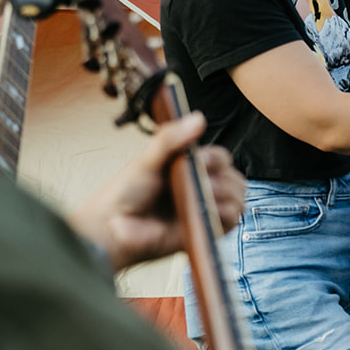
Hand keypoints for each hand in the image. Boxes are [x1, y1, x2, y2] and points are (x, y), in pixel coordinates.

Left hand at [67, 112, 245, 272]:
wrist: (112, 227)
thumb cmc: (125, 193)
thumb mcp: (146, 160)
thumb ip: (170, 139)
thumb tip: (199, 118)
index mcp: (189, 168)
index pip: (220, 159)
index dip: (216, 159)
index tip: (202, 160)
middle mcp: (200, 188)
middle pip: (234, 179)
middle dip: (225, 179)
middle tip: (204, 183)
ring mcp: (203, 210)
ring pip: (237, 199)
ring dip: (228, 196)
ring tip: (206, 196)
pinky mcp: (204, 231)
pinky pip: (230, 223)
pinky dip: (227, 215)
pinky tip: (211, 211)